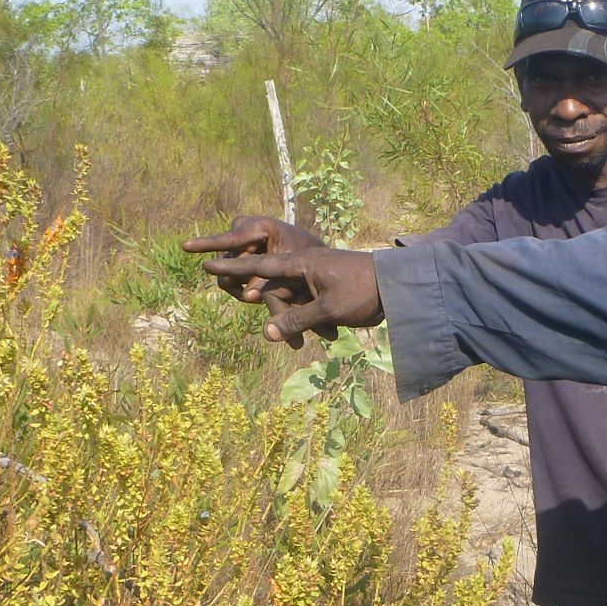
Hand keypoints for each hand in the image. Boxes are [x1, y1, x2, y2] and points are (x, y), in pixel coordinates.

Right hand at [183, 216, 325, 306]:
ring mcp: (240, 240)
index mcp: (262, 227)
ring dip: (241, 287)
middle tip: (257, 295)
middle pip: (227, 263)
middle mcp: (245, 228)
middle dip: (239, 281)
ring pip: (227, 273)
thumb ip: (273, 287)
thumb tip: (247, 296)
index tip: (185, 246)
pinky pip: (230, 276)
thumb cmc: (309, 263)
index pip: (231, 239)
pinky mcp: (238, 252)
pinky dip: (241, 287)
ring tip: (263, 295)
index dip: (208, 244)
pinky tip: (258, 292)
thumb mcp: (296, 277)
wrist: (316, 258)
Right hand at [198, 245, 382, 348]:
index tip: (208, 267)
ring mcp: (315, 280)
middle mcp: (304, 269)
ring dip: (299, 323)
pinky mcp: (325, 291)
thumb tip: (267, 334)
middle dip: (279, 315)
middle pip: (273, 291)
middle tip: (294, 342)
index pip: (259, 266)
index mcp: (301, 263)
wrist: (398, 287)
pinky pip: (307, 306)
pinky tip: (328, 334)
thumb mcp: (329, 309)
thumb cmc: (364, 291)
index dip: (233, 269)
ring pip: (291, 303)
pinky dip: (312, 321)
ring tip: (326, 337)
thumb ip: (297, 320)